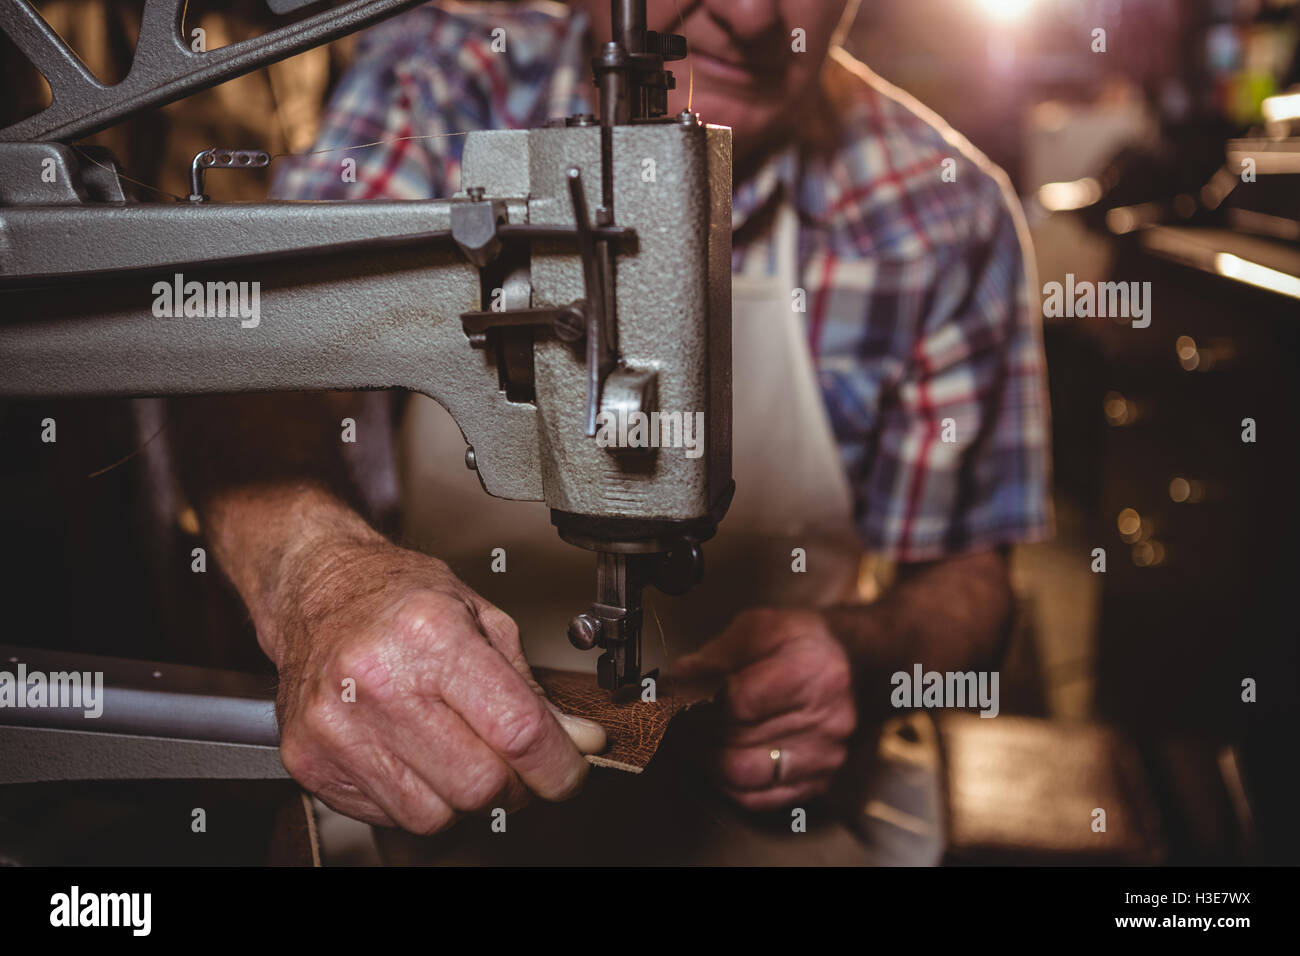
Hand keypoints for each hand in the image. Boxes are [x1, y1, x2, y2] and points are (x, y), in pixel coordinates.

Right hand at [264, 533, 605, 833]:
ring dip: (461, 800)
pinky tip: (412, 756)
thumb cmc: (398, 597)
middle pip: (480, 786)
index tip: (570, 772)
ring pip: (434, 816)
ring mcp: (337, 725)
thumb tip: (579, 741)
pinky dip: (416, 798)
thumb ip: (532, 689)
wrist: (314, 590)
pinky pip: (389, 817)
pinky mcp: (309, 759)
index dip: (559, 766)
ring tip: (457, 753)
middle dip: (513, 788)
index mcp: (431, 634)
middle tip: (513, 764)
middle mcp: (379, 679)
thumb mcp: (482, 619)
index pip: (518, 731)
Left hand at [673, 608, 855, 810]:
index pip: (737, 702)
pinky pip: (760, 798)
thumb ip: (715, 655)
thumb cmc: (805, 643)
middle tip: (669, 722)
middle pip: (736, 741)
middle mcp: (827, 718)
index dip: (694, 704)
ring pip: (744, 775)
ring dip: (706, 760)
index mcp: (812, 671)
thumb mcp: (760, 627)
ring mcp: (826, 755)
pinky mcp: (820, 781)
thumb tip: (675, 682)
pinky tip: (717, 761)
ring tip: (690, 739)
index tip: (669, 701)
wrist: (856, 664)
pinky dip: (729, 783)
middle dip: (693, 732)